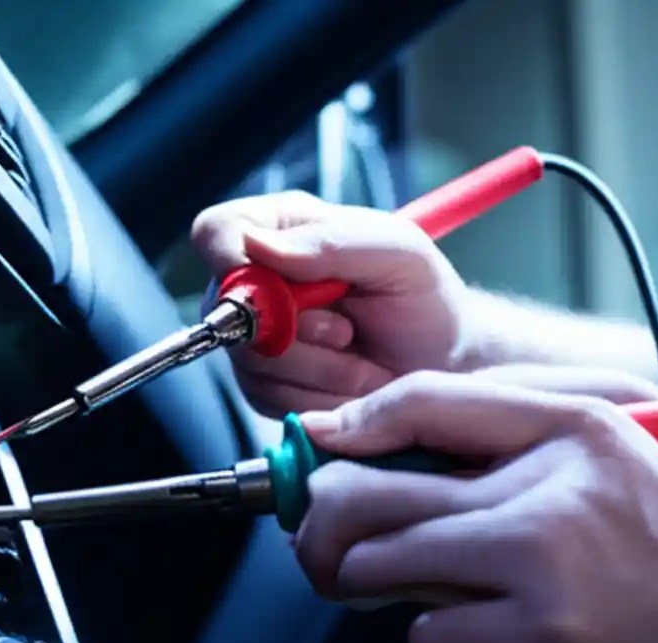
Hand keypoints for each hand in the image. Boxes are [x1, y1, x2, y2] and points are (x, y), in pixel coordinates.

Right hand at [192, 191, 470, 416]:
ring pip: (251, 360)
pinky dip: (317, 399)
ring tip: (359, 360)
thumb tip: (257, 246)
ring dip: (316, 370)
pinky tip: (348, 385)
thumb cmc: (422, 297)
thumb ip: (329, 244)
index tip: (270, 289)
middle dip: (295, 332)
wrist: (441, 365)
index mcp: (280, 229)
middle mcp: (256, 281)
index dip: (225, 257)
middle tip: (346, 333)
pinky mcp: (262, 385)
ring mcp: (254, 336)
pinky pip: (268, 398)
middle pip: (229, 308)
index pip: (216, 232)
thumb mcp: (395, 252)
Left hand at [294, 370, 657, 642]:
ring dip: (379, 588)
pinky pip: (426, 638)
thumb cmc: (653, 542)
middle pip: (362, 495)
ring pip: (376, 567)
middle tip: (327, 549)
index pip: (422, 402)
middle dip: (322, 529)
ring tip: (419, 587)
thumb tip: (355, 430)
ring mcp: (545, 566)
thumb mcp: (595, 449)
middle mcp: (552, 489)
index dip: (347, 427)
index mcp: (569, 430)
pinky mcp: (543, 639)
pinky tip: (485, 635)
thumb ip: (488, 422)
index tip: (315, 449)